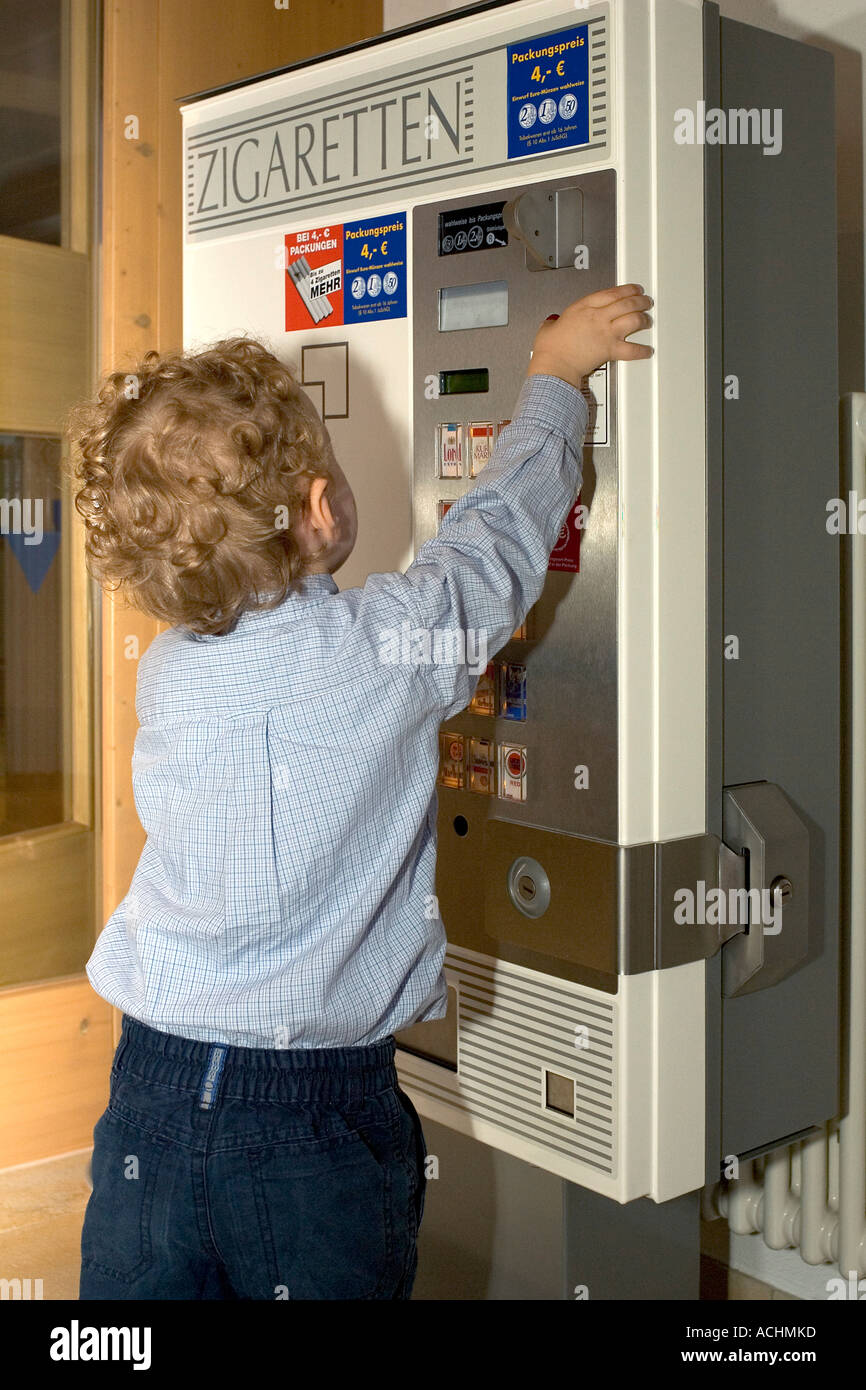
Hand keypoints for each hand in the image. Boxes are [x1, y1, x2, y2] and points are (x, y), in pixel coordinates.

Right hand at [527, 284, 653, 387]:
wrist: (554, 365)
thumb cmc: (550, 350)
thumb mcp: (548, 328)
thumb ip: (553, 323)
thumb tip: (552, 324)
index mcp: (583, 307)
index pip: (611, 293)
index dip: (626, 289)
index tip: (633, 289)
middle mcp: (598, 317)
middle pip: (626, 303)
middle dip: (640, 301)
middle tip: (645, 301)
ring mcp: (606, 333)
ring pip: (633, 319)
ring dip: (644, 319)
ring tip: (647, 320)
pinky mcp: (610, 350)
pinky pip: (632, 349)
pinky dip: (642, 350)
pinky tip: (647, 350)